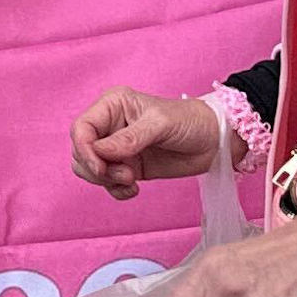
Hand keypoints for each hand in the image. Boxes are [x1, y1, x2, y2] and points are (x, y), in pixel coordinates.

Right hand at [69, 87, 228, 201]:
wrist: (216, 142)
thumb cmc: (191, 121)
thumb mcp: (160, 125)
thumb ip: (129, 139)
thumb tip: (101, 153)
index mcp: (112, 105)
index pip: (81, 129)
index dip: (85, 150)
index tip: (101, 168)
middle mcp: (110, 126)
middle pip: (80, 151)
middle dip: (97, 169)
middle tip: (124, 175)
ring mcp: (117, 148)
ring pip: (89, 169)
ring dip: (106, 181)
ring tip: (131, 181)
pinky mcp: (127, 167)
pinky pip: (107, 184)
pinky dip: (116, 190)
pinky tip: (134, 189)